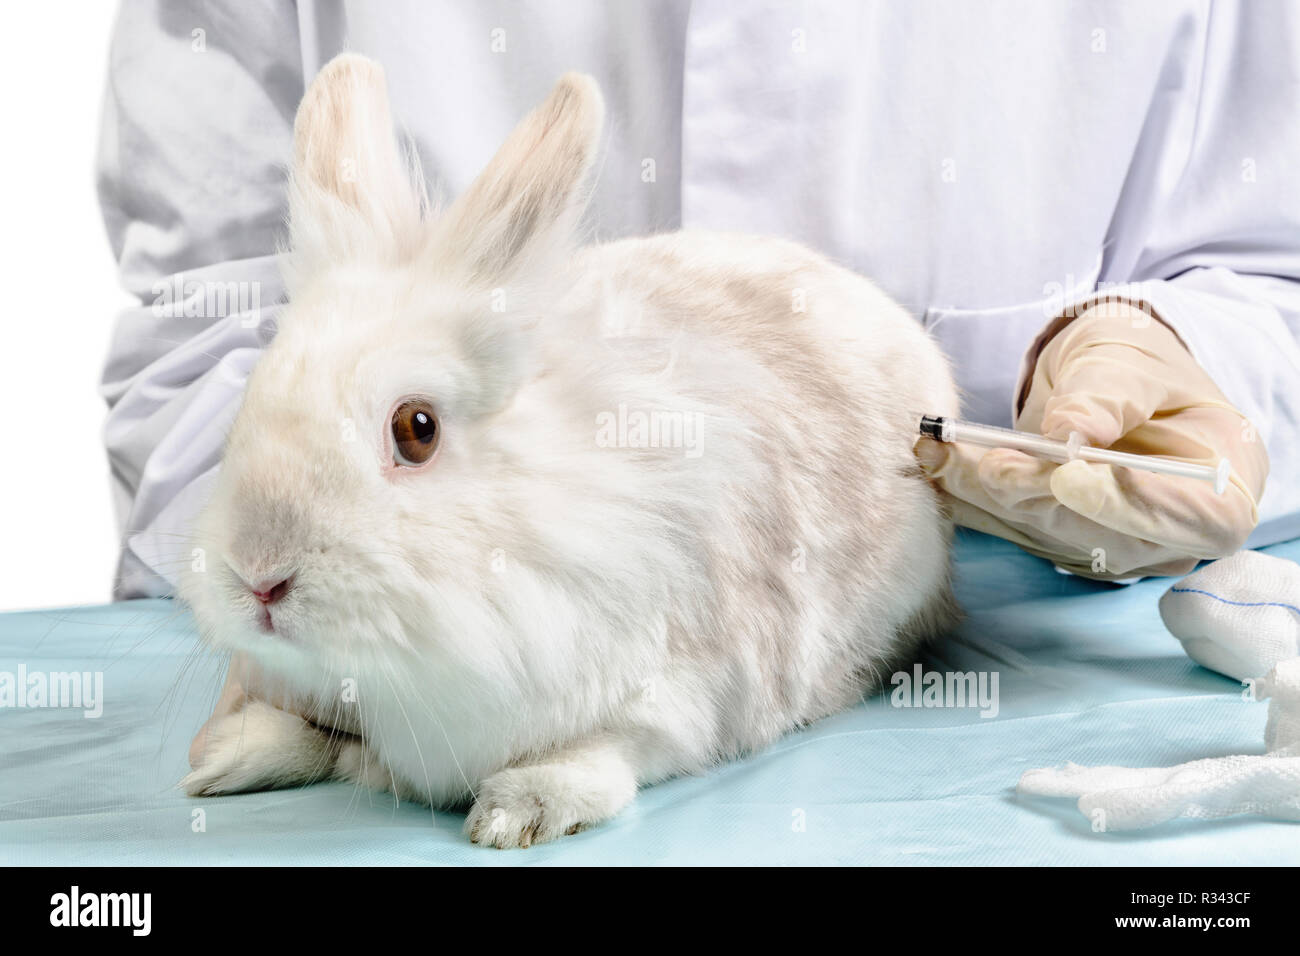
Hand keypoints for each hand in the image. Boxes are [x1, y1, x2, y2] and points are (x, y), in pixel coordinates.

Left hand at [916, 303, 1268, 578]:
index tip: (1070, 476)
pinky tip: (935, 464)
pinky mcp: (1058, 541)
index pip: (1190, 517)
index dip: (1129, 504)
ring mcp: (1112, 546)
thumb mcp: (1132, 359)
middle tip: (985, 462)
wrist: (1110, 380)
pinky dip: (970, 495)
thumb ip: (1109, 393)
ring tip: (939, 452)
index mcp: (1221, 491)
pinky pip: (1012, 526)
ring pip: (1045, 532)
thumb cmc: (1142, 368)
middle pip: (1103, 532)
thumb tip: (1072, 431)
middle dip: (1035, 496)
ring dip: (986, 495)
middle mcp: (1168, 535)